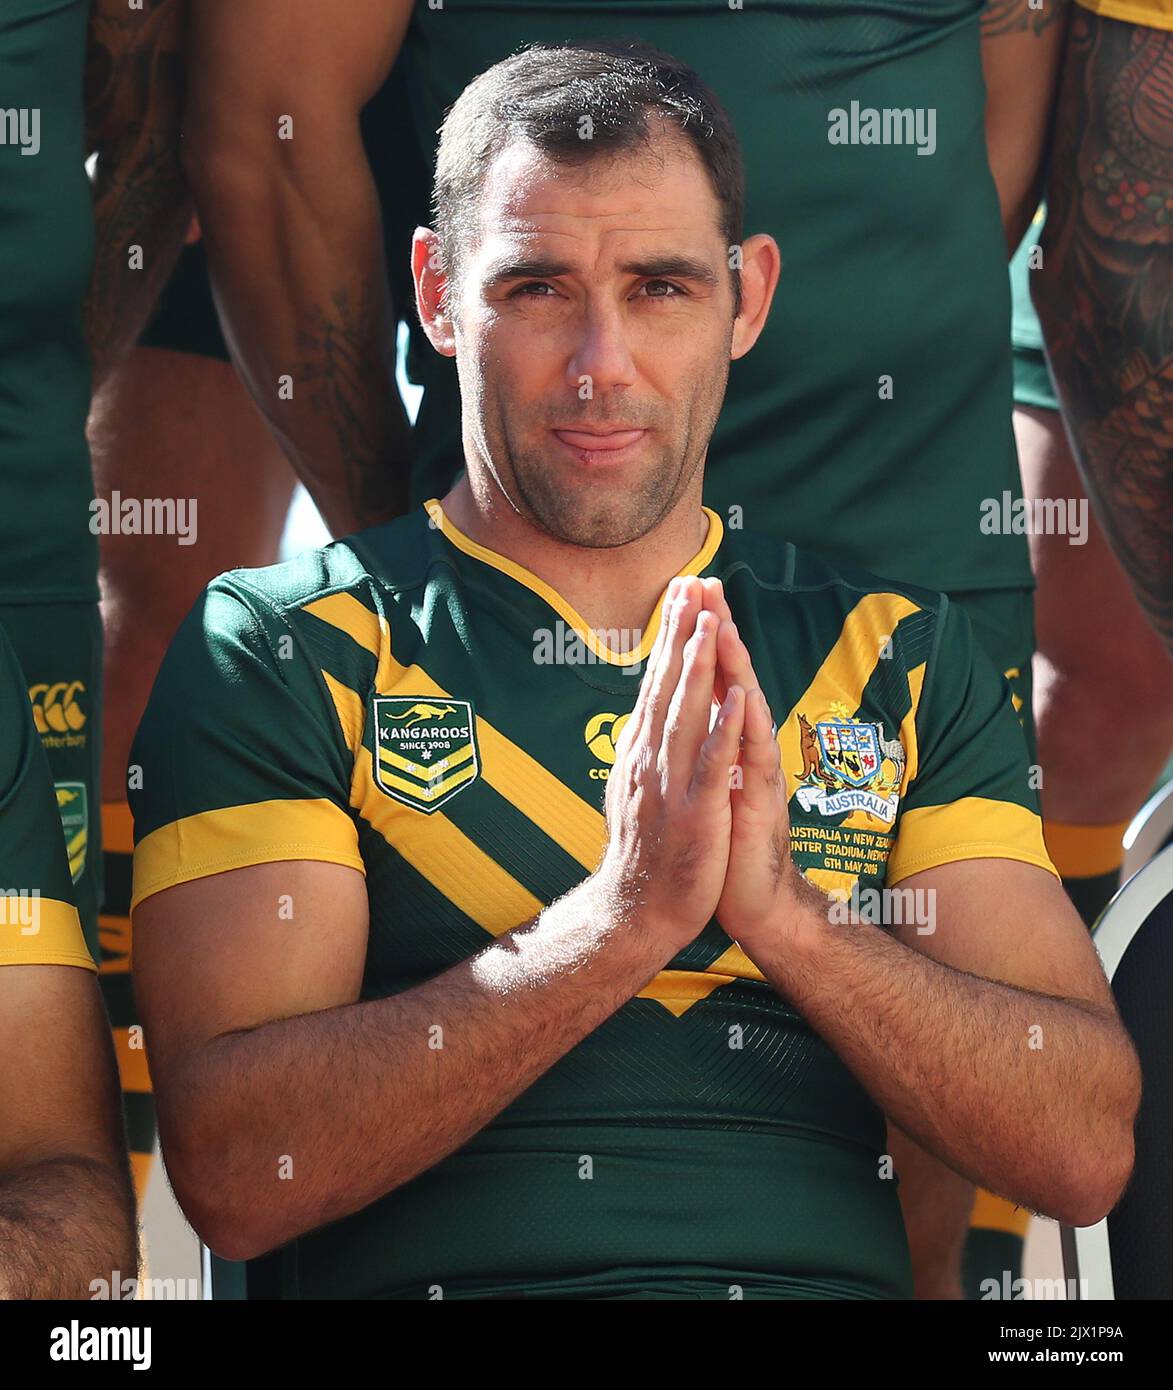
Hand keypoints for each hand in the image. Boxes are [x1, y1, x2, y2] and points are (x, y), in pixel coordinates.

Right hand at [595, 575, 745, 954]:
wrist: (636, 913)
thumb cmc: (644, 854)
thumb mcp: (635, 789)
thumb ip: (641, 749)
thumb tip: (642, 715)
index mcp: (641, 751)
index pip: (657, 682)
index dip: (670, 637)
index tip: (681, 595)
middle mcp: (651, 758)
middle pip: (668, 686)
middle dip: (682, 634)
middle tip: (692, 585)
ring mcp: (671, 784)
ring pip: (687, 715)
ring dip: (699, 668)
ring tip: (710, 624)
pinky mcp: (697, 813)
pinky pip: (713, 765)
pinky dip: (725, 730)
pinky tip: (737, 699)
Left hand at [697, 580, 821, 959]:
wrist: (755, 902)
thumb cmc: (726, 845)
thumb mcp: (706, 786)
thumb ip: (703, 746)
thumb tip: (685, 709)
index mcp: (723, 744)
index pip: (708, 679)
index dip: (696, 637)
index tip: (683, 593)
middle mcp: (743, 750)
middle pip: (730, 680)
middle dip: (716, 631)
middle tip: (705, 584)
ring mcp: (756, 773)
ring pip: (745, 709)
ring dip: (734, 666)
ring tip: (722, 623)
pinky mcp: (761, 803)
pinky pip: (753, 759)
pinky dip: (745, 728)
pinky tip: (743, 698)